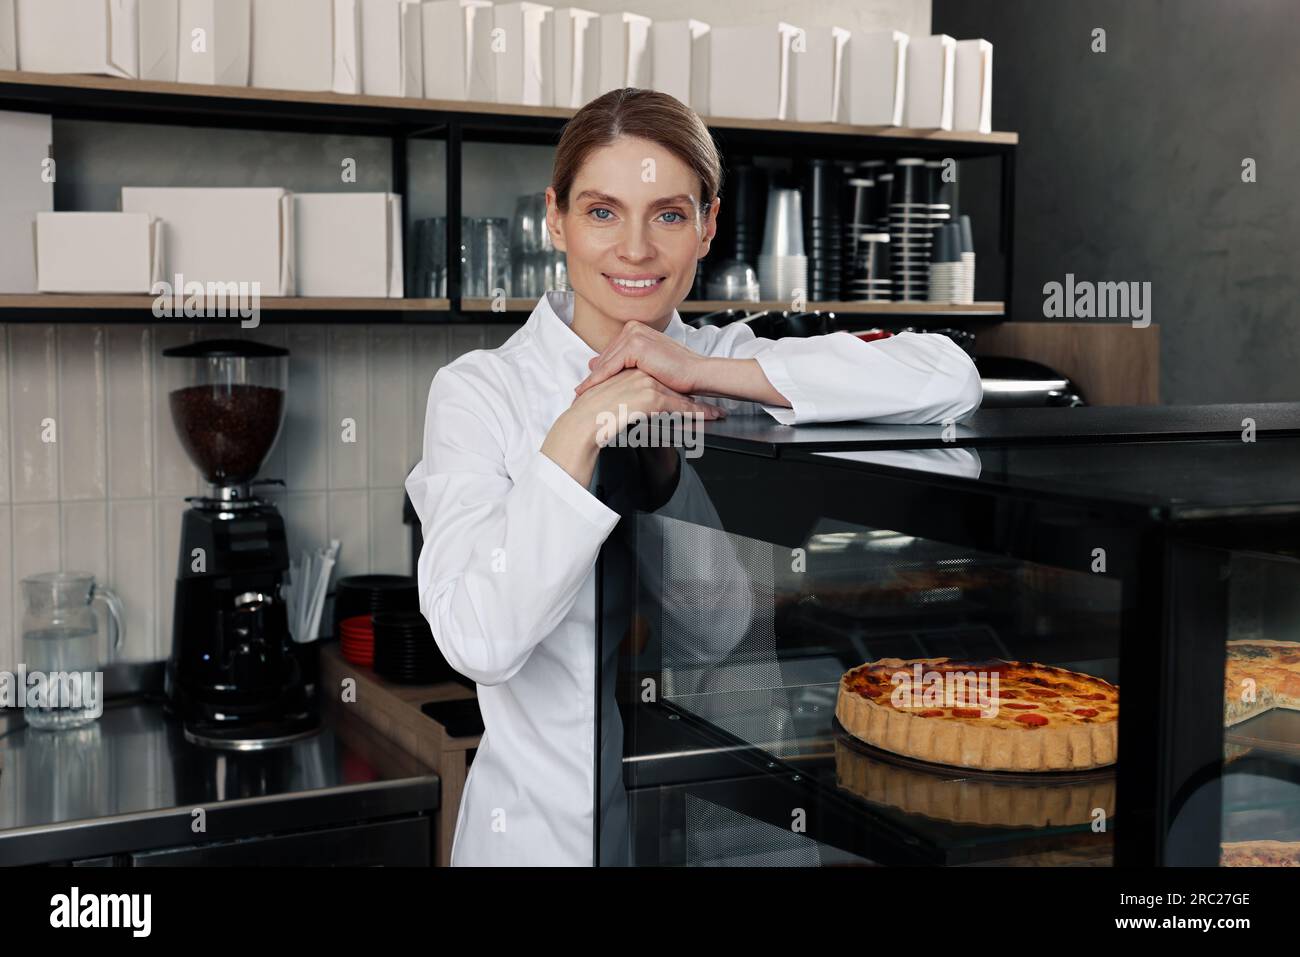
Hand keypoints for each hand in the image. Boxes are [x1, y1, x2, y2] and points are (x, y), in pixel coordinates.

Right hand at [541, 369, 723, 487]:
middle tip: (710, 407)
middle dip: (692, 396)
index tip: (689, 395)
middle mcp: (637, 374)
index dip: (675, 388)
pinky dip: (694, 413)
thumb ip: (620, 398)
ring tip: (714, 414)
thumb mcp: (606, 402)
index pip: (658, 379)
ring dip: (698, 407)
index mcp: (627, 372)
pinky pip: (677, 406)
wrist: (582, 423)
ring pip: (678, 396)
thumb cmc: (590, 417)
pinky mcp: (649, 397)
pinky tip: (706, 419)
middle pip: (671, 386)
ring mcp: (644, 383)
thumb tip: (630, 406)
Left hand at [575, 321, 707, 396]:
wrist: (697, 374)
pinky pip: (611, 366)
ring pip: (606, 362)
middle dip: (592, 376)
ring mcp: (634, 334)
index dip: (598, 371)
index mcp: (636, 329)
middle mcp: (633, 328)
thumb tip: (594, 364)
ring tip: (580, 396)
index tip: (585, 387)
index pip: (610, 353)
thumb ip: (625, 363)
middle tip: (577, 394)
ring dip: (592, 380)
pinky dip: (599, 380)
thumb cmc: (678, 374)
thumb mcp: (646, 366)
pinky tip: (589, 391)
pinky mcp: (635, 345)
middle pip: (606, 357)